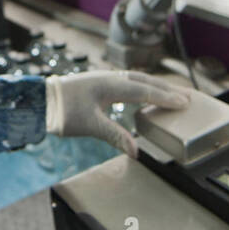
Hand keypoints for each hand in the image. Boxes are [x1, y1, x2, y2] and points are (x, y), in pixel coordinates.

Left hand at [45, 70, 191, 156]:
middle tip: (188, 96)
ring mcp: (105, 78)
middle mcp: (111, 78)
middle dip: (167, 89)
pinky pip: (129, 82)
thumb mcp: (89, 126)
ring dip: (156, 86)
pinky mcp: (100, 83)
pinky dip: (143, 86)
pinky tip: (144, 93)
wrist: (40, 100)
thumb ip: (115, 136)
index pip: (145, 91)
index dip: (165, 97)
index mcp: (111, 85)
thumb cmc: (62, 112)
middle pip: (146, 81)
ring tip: (172, 93)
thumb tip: (136, 151)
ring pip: (138, 79)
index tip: (184, 102)